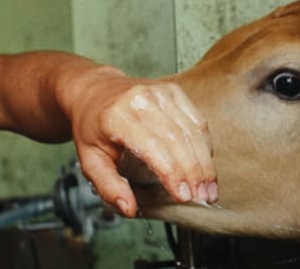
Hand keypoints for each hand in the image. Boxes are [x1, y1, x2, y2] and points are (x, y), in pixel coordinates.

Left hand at [63, 66, 216, 216]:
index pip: (153, 146)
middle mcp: (141, 99)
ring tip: (209, 188)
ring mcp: (160, 92)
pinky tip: (205, 165)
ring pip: (192, 130)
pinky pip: (197, 119)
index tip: (184, 196)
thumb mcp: (89, 160)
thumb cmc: (92, 126)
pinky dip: (205, 144)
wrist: (95, 91)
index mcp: (117, 116)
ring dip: (204, 162)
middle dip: (194, 172)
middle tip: (203, 198)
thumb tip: (129, 209)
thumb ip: (108, 186)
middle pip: (178, 139)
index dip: (173, 172)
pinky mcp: (174, 91)